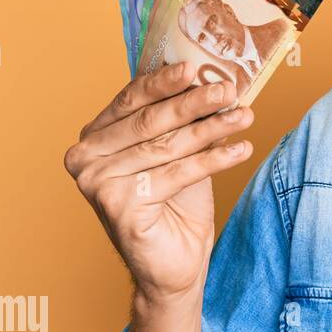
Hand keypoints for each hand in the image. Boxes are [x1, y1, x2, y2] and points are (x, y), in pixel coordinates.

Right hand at [64, 62, 254, 303]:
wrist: (175, 265)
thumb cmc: (176, 206)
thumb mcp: (180, 153)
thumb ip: (183, 121)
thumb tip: (213, 80)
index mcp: (94, 139)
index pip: (130, 101)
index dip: (163, 83)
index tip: (195, 66)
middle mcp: (86, 159)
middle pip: (149, 121)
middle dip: (194, 103)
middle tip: (229, 89)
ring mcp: (97, 184)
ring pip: (167, 146)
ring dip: (211, 129)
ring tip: (245, 117)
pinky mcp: (119, 206)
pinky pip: (177, 173)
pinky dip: (214, 160)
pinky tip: (242, 150)